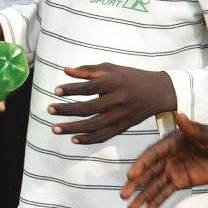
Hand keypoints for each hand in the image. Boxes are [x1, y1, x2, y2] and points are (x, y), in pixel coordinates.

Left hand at [47, 63, 175, 144]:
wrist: (158, 92)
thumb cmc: (131, 77)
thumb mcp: (112, 68)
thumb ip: (89, 70)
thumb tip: (65, 70)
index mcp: (115, 82)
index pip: (89, 87)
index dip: (71, 89)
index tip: (56, 90)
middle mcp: (117, 99)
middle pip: (88, 108)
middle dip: (66, 110)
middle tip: (49, 109)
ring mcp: (120, 115)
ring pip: (93, 126)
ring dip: (72, 128)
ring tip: (55, 128)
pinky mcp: (123, 127)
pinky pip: (103, 136)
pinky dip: (88, 140)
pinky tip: (73, 139)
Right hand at [123, 113, 207, 207]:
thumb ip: (193, 129)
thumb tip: (179, 115)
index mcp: (174, 141)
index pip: (154, 153)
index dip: (142, 164)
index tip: (131, 175)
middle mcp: (171, 155)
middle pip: (150, 170)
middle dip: (137, 183)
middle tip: (123, 194)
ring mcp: (175, 169)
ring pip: (156, 183)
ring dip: (143, 195)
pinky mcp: (182, 181)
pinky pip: (167, 192)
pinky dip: (157, 201)